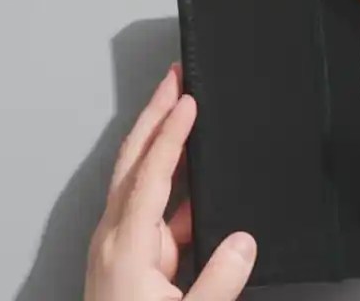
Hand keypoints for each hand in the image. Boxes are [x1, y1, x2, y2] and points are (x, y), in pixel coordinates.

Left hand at [85, 66, 256, 300]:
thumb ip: (219, 280)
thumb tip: (243, 242)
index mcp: (126, 249)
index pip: (150, 176)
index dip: (171, 135)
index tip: (188, 102)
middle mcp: (115, 241)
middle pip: (133, 164)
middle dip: (154, 117)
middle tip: (174, 79)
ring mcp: (121, 250)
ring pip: (142, 182)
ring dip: (163, 144)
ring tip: (189, 111)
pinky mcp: (131, 263)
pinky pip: (156, 213)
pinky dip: (175, 186)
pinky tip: (200, 179)